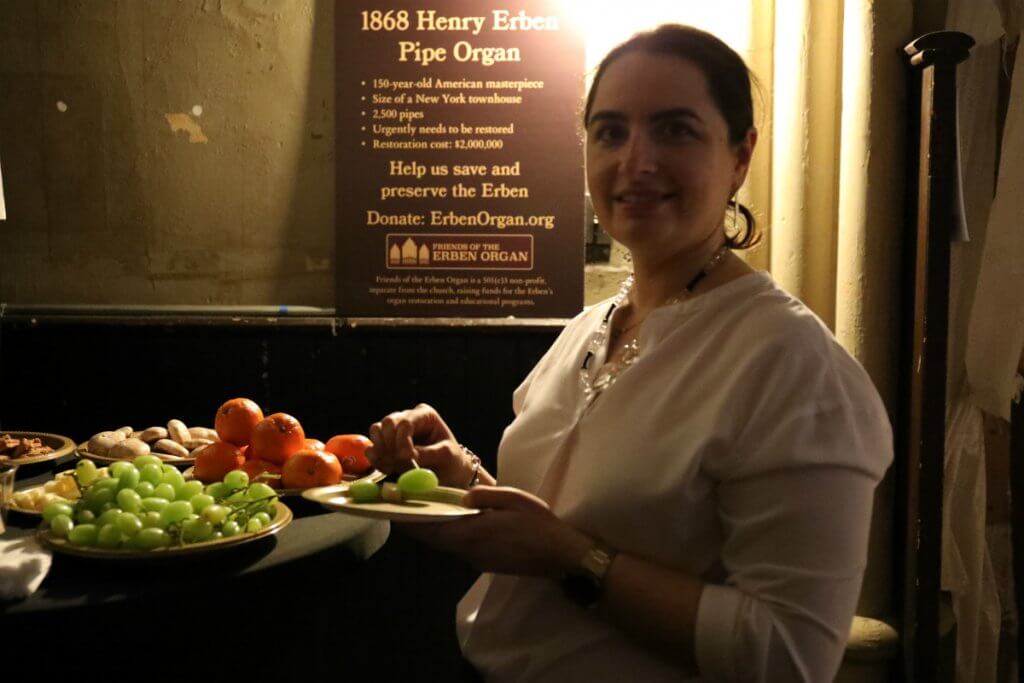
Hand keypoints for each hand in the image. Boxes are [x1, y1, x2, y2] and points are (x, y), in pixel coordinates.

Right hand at [367, 403, 472, 486]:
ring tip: (393, 467)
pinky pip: (372, 446)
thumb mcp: (446, 455)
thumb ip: (427, 453)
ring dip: (381, 451)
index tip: (406, 457)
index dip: (402, 440)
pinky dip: (376, 458)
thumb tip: (405, 455)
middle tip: (396, 462)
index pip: (406, 422)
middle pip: (388, 422)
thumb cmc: (451, 460)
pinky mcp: (385, 443)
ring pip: (376, 431)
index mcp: (425, 415)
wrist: (448, 473)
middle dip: (390, 444)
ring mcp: (394, 429)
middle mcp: (407, 417)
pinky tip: (388, 469)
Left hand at [399, 486, 592, 577]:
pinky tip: (448, 521)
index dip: (410, 520)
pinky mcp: (483, 562)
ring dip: (430, 530)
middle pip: (433, 539)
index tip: (393, 509)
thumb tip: (462, 498)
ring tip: (421, 510)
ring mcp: (476, 559)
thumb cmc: (538, 524)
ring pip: (444, 544)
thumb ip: (484, 497)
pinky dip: (445, 534)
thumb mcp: (512, 499)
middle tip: (402, 507)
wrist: (559, 556)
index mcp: (472, 533)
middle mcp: (468, 550)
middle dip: (416, 523)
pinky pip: (456, 547)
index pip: (431, 529)